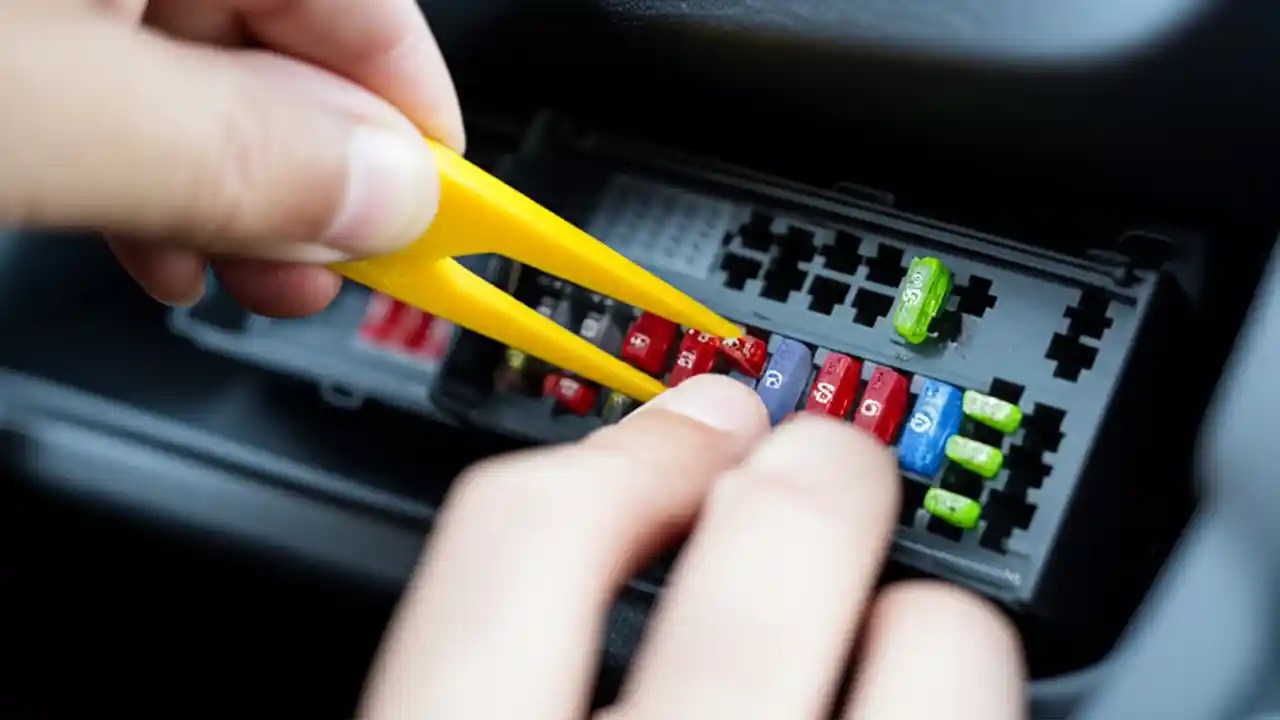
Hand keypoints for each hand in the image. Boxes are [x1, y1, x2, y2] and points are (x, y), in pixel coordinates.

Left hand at [0, 0, 461, 316]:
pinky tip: (160, 250)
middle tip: (335, 271)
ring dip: (241, 203)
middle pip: (288, 48)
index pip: (362, 1)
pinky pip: (123, 106)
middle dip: (318, 180)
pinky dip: (155, 189)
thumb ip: (230, 150)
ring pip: (206, 89)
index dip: (415, 120)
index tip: (446, 225)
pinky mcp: (25, 39)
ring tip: (245, 281)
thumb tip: (384, 195)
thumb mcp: (41, 115)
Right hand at [361, 376, 1025, 718]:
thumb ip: (465, 680)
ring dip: (922, 608)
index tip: (679, 418)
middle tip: (822, 460)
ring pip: (937, 653)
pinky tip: (916, 715)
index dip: (617, 447)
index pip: (522, 536)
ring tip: (900, 622)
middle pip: (765, 554)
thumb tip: (505, 603)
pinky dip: (954, 696)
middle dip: (807, 470)